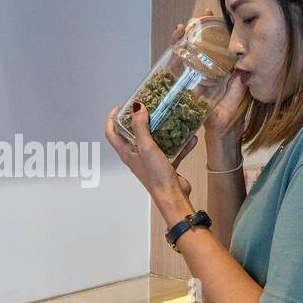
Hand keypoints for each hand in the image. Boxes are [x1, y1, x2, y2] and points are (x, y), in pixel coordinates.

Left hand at [105, 103, 193, 223]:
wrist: (173, 196)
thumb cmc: (156, 176)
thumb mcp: (146, 147)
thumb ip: (140, 127)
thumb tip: (137, 107)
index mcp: (127, 153)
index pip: (111, 133)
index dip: (112, 118)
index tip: (119, 106)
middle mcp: (136, 156)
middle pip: (132, 134)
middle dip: (138, 119)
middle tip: (147, 107)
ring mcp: (151, 160)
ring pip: (153, 140)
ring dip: (160, 129)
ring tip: (168, 117)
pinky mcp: (165, 164)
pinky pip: (172, 150)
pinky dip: (180, 143)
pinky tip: (190, 136)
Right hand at [172, 9, 248, 139]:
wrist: (219, 143)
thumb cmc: (229, 124)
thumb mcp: (235, 103)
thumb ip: (237, 88)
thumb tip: (241, 71)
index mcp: (216, 76)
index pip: (211, 47)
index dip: (211, 30)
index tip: (212, 15)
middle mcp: (201, 76)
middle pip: (195, 47)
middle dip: (194, 30)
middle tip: (195, 18)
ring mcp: (188, 83)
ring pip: (182, 55)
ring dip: (181, 40)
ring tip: (182, 28)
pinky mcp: (178, 93)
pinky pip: (172, 73)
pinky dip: (171, 58)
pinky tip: (173, 47)